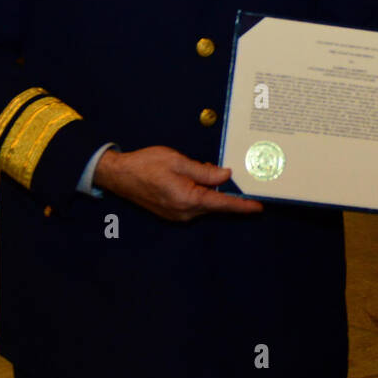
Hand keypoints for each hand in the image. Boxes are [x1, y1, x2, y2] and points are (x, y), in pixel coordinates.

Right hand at [93, 146, 263, 221]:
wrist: (119, 175)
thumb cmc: (146, 165)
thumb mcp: (178, 162)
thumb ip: (204, 171)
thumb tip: (226, 176)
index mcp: (188, 199)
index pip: (221, 204)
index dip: (242, 206)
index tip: (258, 207)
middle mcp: (184, 212)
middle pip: (214, 204)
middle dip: (222, 190)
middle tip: (226, 171)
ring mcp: (177, 215)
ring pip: (203, 203)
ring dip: (208, 189)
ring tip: (203, 169)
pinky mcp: (171, 213)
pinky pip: (193, 204)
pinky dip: (198, 193)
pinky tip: (193, 178)